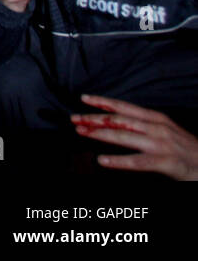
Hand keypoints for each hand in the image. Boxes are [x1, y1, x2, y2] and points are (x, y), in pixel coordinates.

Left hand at [72, 95, 197, 179]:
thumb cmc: (185, 149)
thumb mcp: (165, 131)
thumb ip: (142, 126)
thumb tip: (115, 124)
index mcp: (156, 118)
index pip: (124, 107)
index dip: (103, 102)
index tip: (84, 98)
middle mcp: (157, 127)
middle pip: (119, 120)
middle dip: (94, 118)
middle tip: (74, 118)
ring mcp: (161, 144)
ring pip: (124, 137)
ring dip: (100, 134)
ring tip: (81, 133)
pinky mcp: (166, 162)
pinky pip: (138, 162)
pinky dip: (118, 161)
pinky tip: (102, 161)